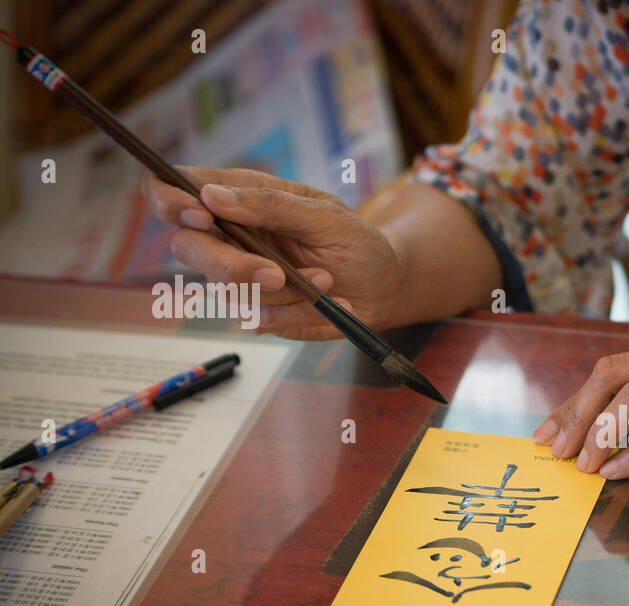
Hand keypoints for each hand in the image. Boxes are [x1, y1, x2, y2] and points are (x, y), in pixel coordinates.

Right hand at [141, 167, 404, 339]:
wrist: (384, 286)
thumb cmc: (356, 242)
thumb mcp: (325, 216)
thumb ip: (271, 205)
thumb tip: (211, 196)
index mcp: (239, 197)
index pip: (173, 188)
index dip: (169, 199)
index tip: (198, 214)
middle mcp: (230, 236)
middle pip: (188, 248)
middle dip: (232, 266)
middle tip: (276, 274)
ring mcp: (240, 277)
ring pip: (228, 291)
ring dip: (284, 293)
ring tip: (326, 279)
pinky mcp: (259, 310)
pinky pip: (261, 318)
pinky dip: (300, 312)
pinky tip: (330, 301)